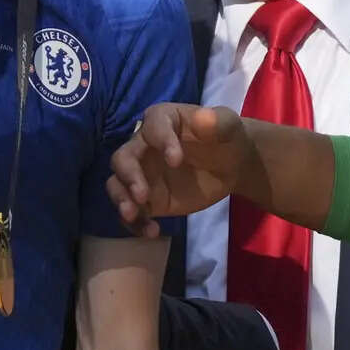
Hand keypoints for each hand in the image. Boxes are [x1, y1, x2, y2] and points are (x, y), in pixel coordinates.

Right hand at [107, 104, 256, 235]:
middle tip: (142, 195)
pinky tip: (152, 232)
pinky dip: (136, 223)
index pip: (153, 127)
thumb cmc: (225, 138)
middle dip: (129, 176)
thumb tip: (203, 117)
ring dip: (121, 200)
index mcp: (161, 121)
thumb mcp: (228, 126)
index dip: (161, 142)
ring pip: (118, 185)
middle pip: (123, 158)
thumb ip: (216, 122)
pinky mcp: (148, 200)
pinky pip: (133, 212)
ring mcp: (142, 174)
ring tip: (134, 215)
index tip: (176, 161)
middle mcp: (143, 146)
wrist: (231, 165)